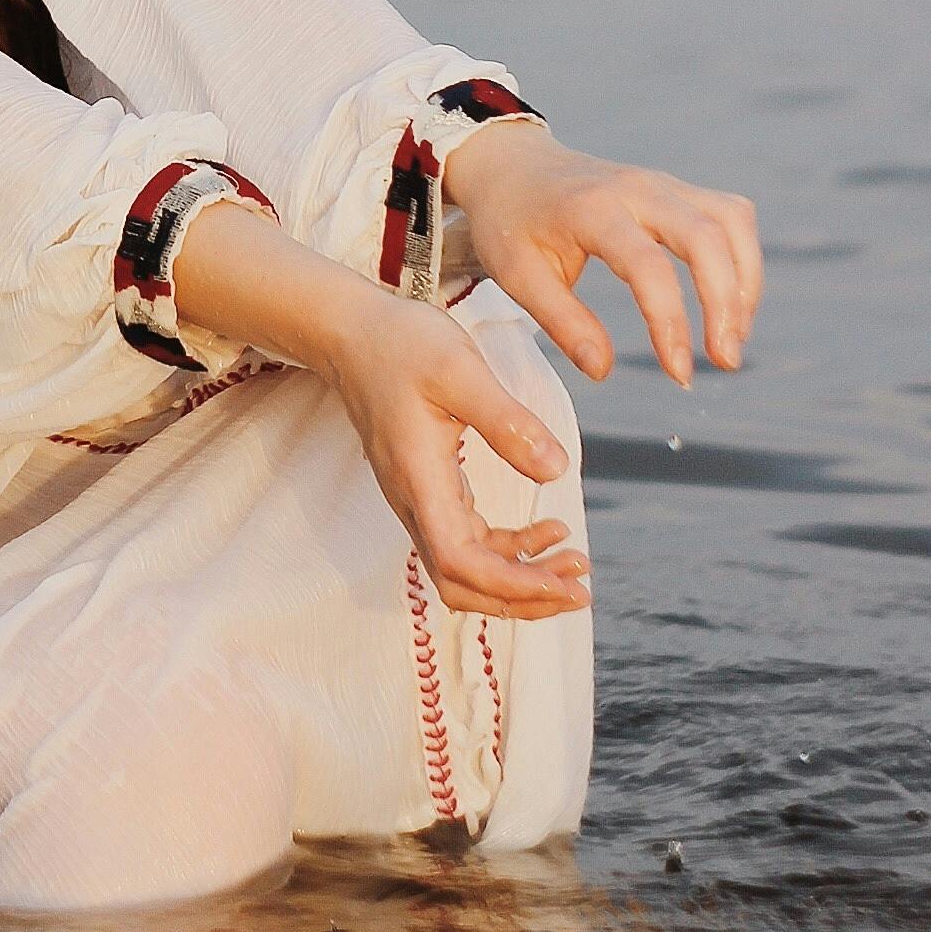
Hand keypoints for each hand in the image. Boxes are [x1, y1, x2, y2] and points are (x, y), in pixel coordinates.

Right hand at [319, 285, 590, 621]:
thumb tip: (556, 471)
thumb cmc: (400, 345)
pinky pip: (467, 541)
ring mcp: (418, 499)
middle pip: (462, 583)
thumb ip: (507, 421)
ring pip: (466, 569)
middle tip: (579, 587)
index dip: (513, 584)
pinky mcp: (428, 489)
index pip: (460, 562)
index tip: (564, 582)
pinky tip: (547, 530)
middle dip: (522, 597)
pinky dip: (510, 549)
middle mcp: (414, 502)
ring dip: (521, 577)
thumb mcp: (459, 370)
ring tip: (574, 561)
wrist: (351, 334)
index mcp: (419, 480)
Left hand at [441, 125, 761, 387]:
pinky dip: (742, 259)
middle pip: (707, 236)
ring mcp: (662, 183)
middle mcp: (636, 189)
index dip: (671, 323)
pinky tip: (729, 303)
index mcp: (592, 210)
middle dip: (727, 303)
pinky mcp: (676, 189)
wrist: (510, 166)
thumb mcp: (516, 276)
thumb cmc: (510, 225)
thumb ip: (562, 323)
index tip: (679, 373)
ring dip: (744, 281)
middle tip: (725, 361)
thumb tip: (603, 371)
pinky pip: (729, 215)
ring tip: (732, 338)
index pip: (649, 266)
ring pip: (731, 221)